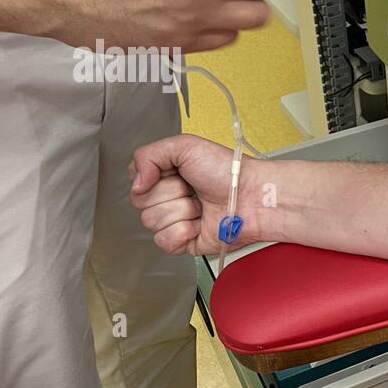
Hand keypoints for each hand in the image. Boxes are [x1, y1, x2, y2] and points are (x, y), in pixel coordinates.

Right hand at [129, 134, 263, 255]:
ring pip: (152, 222)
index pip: (136, 182)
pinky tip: (199, 224)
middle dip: (171, 193)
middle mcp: (168, 199)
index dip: (153, 178)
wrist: (252, 197)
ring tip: (201, 206)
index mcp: (165, 176)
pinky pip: (164, 241)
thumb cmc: (227, 171)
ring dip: (181, 211)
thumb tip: (135, 183)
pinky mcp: (183, 242)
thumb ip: (148, 155)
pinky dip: (183, 232)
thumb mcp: (185, 146)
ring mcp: (175, 221)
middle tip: (194, 189)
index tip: (176, 173)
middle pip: (141, 203)